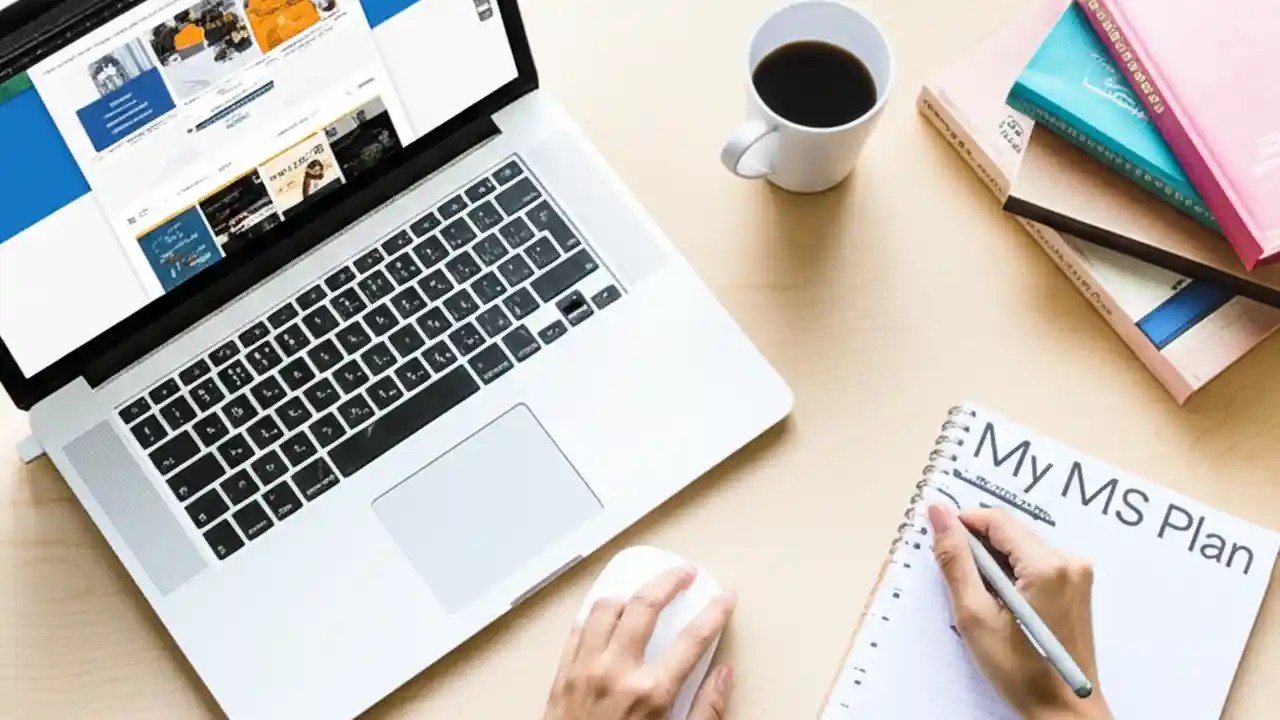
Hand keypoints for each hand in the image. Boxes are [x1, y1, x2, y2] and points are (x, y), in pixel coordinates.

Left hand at [543, 566, 735, 719]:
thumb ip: (706, 710)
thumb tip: (724, 675)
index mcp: (651, 693)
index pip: (692, 638)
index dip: (714, 612)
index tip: (724, 598)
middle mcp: (616, 673)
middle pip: (645, 605)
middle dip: (669, 580)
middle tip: (686, 574)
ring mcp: (584, 670)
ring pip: (605, 608)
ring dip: (629, 593)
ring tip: (645, 591)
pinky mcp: (561, 675)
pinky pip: (578, 629)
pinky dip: (595, 615)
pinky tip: (607, 615)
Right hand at [928, 504, 1113, 719]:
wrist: (1063, 710)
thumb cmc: (1018, 670)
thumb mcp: (974, 615)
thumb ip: (955, 560)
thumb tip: (939, 514)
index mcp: (1047, 565)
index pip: (998, 520)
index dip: (963, 523)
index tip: (939, 540)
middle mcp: (1070, 561)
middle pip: (1011, 532)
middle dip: (979, 547)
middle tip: (959, 580)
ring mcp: (1078, 573)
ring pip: (1022, 547)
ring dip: (995, 562)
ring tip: (982, 598)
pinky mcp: (1077, 586)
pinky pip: (1036, 562)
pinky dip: (1013, 574)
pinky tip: (1003, 603)